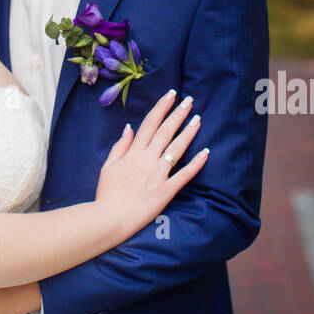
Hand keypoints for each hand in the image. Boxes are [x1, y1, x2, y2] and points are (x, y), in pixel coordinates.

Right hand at [95, 89, 207, 240]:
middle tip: (190, 100)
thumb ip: (120, 146)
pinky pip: (184, 175)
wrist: (110, 218)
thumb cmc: (107, 193)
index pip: (150, 124)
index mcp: (133, 153)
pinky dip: (196, 164)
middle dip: (178, 114)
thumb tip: (129, 127)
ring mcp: (158, 175)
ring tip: (198, 119)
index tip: (171, 95)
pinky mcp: (166, 191)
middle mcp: (147, 160)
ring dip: (188, 133)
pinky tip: (206, 152)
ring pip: (176, 149)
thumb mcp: (108, 165)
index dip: (161, 108)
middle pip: (166, 132)